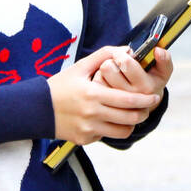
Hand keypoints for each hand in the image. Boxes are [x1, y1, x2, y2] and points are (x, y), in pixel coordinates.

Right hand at [47, 46, 161, 144]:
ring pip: (122, 132)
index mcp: (93, 94)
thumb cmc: (60, 85)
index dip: (145, 100)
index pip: (128, 100)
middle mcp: (92, 114)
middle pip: (129, 118)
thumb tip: (127, 50)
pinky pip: (106, 136)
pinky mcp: (84, 139)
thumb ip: (104, 55)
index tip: (154, 96)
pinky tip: (110, 119)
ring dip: (131, 124)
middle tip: (148, 107)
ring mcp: (88, 129)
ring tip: (133, 115)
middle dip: (144, 113)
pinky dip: (112, 129)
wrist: (36, 109)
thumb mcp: (80, 66)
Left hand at [92, 45, 172, 104]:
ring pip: (100, 75)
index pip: (125, 62)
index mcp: (146, 86)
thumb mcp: (163, 72)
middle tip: (118, 63)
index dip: (122, 54)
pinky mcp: (106, 105)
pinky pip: (96, 83)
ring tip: (114, 73)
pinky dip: (99, 79)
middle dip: (111, 60)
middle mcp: (131, 96)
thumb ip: (164, 60)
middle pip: (107, 67)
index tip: (125, 54)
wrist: (143, 105)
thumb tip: (158, 50)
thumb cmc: (152, 82)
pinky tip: (107, 83)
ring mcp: (117, 103)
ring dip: (105, 70)